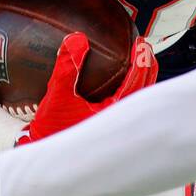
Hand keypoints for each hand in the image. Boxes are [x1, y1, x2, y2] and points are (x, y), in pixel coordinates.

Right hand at [16, 32, 157, 143]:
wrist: (46, 157)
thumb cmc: (52, 128)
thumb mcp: (57, 95)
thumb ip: (67, 67)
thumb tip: (77, 38)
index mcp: (114, 112)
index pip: (137, 82)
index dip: (142, 61)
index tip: (142, 44)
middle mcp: (122, 120)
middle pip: (145, 89)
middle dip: (148, 67)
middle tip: (144, 47)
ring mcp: (119, 124)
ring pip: (139, 97)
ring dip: (143, 78)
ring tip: (141, 59)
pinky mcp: (112, 127)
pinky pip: (129, 103)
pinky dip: (133, 88)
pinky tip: (125, 79)